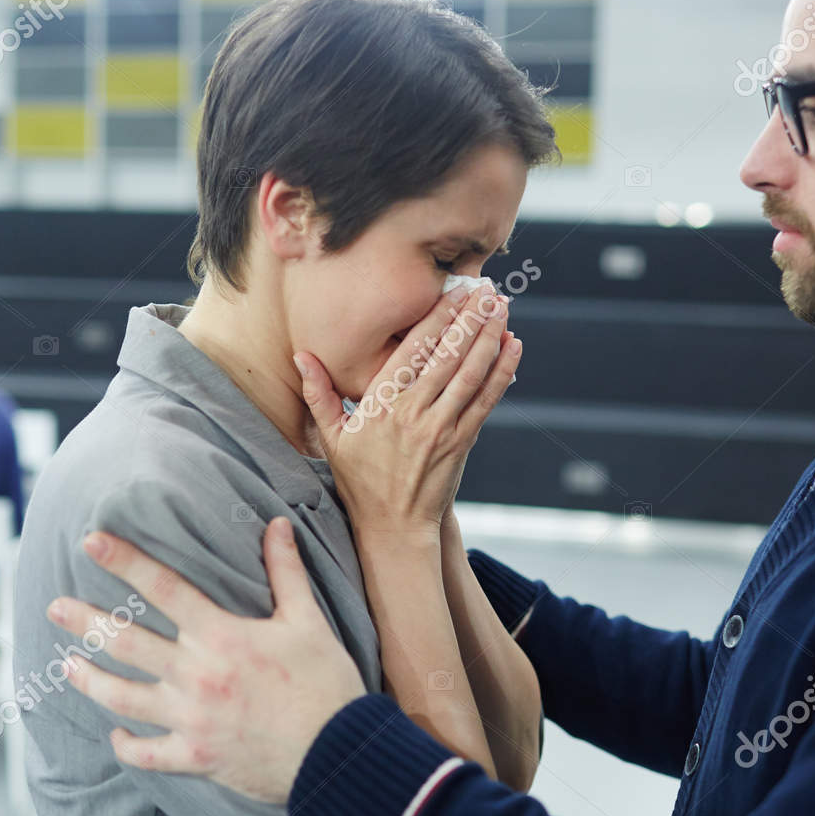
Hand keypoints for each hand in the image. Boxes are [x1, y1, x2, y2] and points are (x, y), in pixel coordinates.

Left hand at [47, 517, 364, 803]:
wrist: (338, 754)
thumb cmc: (326, 685)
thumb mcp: (308, 622)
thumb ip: (286, 573)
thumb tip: (277, 525)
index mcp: (221, 636)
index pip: (163, 587)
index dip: (124, 560)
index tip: (90, 541)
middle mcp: (196, 675)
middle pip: (126, 641)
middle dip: (85, 621)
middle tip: (53, 607)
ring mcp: (190, 718)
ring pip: (123, 697)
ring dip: (89, 680)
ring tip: (66, 666)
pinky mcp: (196, 756)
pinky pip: (148, 754)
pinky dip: (127, 745)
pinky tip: (115, 735)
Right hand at [294, 282, 520, 542]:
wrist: (393, 528)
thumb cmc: (359, 482)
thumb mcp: (331, 438)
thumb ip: (319, 394)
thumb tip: (301, 355)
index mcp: (381, 405)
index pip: (412, 350)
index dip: (436, 317)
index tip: (452, 290)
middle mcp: (414, 413)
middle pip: (448, 355)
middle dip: (470, 317)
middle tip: (487, 287)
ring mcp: (442, 428)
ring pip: (471, 373)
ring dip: (490, 337)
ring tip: (503, 306)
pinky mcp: (463, 442)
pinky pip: (486, 400)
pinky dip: (502, 372)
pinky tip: (513, 347)